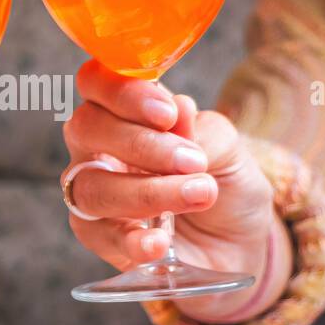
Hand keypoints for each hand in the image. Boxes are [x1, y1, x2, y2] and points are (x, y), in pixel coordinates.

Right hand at [61, 60, 283, 321]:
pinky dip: (133, 240)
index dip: (124, 92)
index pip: (96, 81)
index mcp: (125, 111)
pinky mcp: (103, 239)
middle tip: (192, 162)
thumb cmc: (225, 183)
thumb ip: (200, 130)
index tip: (168, 114)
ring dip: (147, 191)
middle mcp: (99, 148)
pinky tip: (161, 242)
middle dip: (140, 143)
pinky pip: (101, 237)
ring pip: (92, 186)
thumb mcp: (229, 149)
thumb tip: (179, 109)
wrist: (239, 242)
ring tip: (198, 196)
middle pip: (85, 128)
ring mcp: (95, 194)